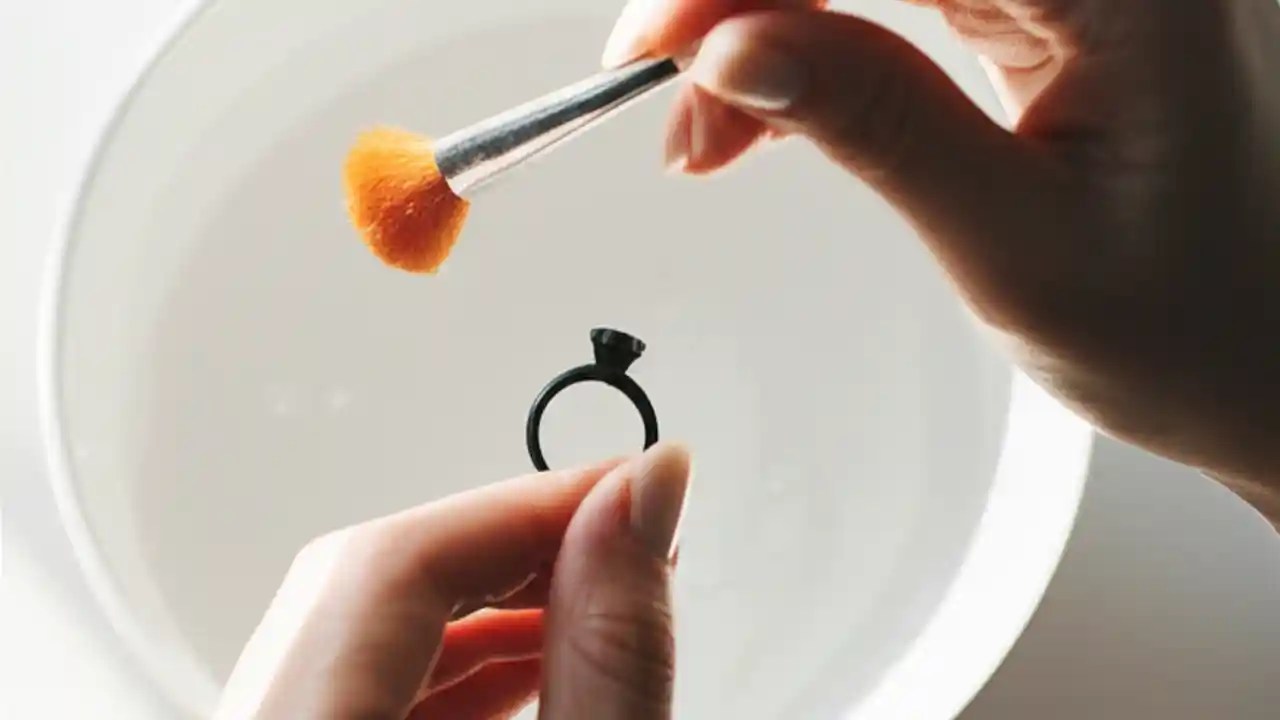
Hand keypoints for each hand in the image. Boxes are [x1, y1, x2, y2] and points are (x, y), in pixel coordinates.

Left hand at [215, 443, 691, 718]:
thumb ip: (607, 653)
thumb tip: (647, 498)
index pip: (389, 566)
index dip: (528, 504)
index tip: (637, 482)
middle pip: (363, 584)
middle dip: (514, 545)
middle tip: (628, 530)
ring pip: (362, 633)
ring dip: (492, 606)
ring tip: (602, 599)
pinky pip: (361, 684)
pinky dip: (458, 664)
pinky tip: (540, 665)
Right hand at [603, 0, 1279, 521]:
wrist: (1265, 353)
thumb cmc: (1194, 322)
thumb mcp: (1015, 243)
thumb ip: (875, 124)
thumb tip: (730, 47)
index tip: (661, 44)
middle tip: (669, 89)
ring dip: (758, 5)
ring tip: (709, 125)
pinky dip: (803, 22)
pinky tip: (764, 93)